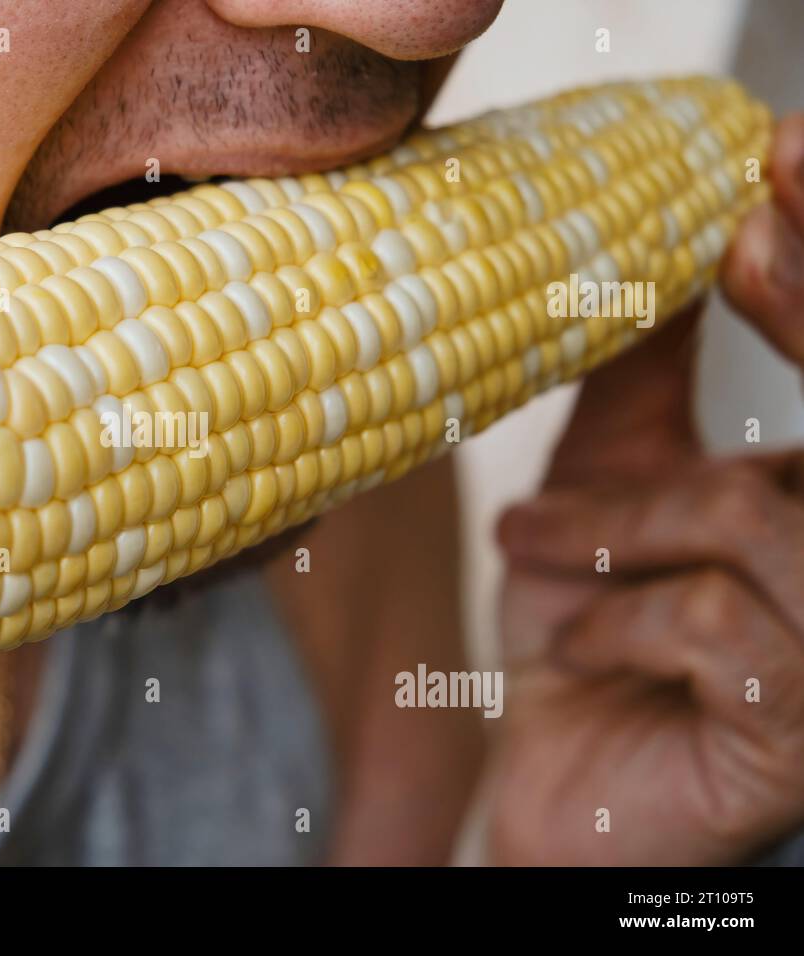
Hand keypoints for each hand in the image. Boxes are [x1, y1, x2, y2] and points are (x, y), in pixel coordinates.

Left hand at [485, 115, 803, 864]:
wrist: (555, 777)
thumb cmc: (585, 628)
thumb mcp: (603, 489)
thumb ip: (636, 387)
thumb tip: (645, 253)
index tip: (772, 156)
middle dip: (786, 326)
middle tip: (721, 249)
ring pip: (750, 517)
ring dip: (617, 520)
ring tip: (528, 540)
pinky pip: (717, 622)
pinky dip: (616, 613)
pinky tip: (572, 643)